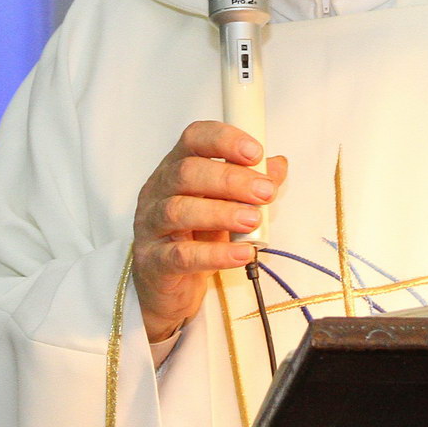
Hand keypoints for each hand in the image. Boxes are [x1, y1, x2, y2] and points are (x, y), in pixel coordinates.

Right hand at [132, 121, 286, 343]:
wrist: (169, 287)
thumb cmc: (196, 238)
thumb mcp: (225, 206)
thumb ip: (249, 185)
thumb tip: (276, 166)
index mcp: (176, 169)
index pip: (193, 139)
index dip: (224, 140)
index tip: (255, 152)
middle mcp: (157, 192)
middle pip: (186, 172)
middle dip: (230, 179)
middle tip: (264, 192)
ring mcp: (150, 227)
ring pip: (178, 210)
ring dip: (221, 213)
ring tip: (253, 220)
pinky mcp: (154, 262)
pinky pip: (181, 255)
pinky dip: (215, 254)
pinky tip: (242, 254)